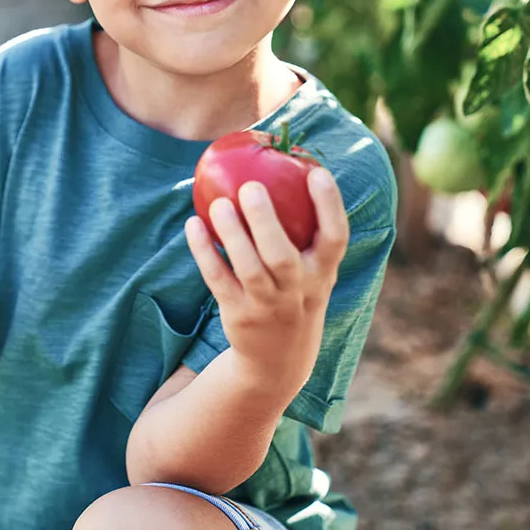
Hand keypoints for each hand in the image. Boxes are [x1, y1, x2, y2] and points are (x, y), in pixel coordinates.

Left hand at [185, 168, 349, 394]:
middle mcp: (299, 292)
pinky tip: (193, 225)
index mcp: (323, 275)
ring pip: (249, 270)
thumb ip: (305, 230)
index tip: (316, 171)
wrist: (278, 362)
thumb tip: (285, 166)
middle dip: (266, 222)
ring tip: (217, 203)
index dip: (329, 206)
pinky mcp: (238, 315)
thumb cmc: (295, 295)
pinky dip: (205, 252)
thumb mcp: (312, 271)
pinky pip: (218, 280)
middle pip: (283, 257)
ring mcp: (267, 306)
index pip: (335, 239)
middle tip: (251, 186)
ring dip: (232, 235)